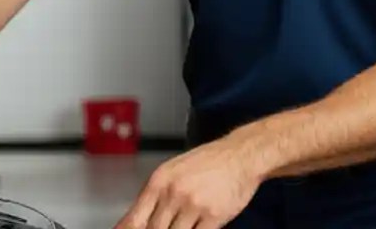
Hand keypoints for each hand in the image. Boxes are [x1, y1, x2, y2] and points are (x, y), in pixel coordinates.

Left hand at [114, 137, 265, 228]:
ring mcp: (193, 205)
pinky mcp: (213, 217)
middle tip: (165, 227)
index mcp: (159, 181)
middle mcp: (173, 193)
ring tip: (182, 225)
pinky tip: (196, 227)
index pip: (134, 219)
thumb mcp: (174, 171)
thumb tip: (136, 220)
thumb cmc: (209, 162)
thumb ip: (155, 195)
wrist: (241, 155)